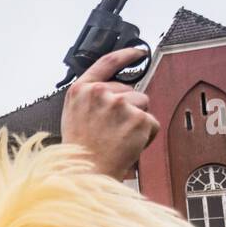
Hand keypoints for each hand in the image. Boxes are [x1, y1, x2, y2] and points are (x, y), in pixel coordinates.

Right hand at [60, 47, 158, 180]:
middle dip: (128, 108)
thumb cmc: (80, 151)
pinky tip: (128, 145)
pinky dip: (146, 137)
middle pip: (130, 91)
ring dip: (137, 122)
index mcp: (80, 90)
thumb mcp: (73, 116)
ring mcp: (119, 104)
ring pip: (143, 105)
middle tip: (112, 131)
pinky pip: (152, 124)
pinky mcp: (138, 119)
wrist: (85, 174)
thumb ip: (91, 98)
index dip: (126, 54)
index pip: (107, 63)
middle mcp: (99, 93)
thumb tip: (113, 93)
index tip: (139, 52)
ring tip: (118, 139)